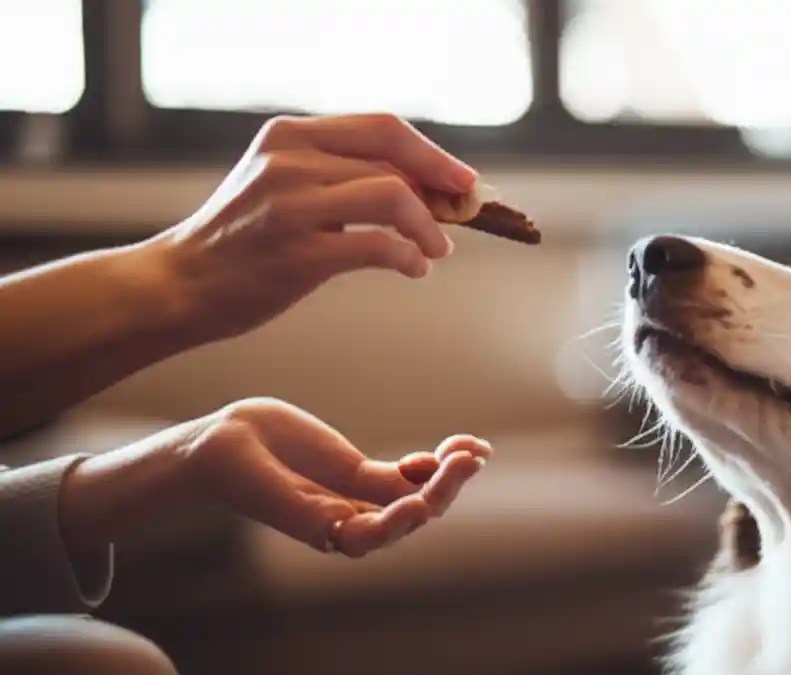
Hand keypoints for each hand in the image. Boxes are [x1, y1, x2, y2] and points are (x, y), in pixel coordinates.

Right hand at [60, 398, 491, 558]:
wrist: (219, 445)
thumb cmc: (231, 469)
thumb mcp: (263, 487)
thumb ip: (300, 511)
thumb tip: (336, 534)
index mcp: (323, 530)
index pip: (372, 535)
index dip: (398, 521)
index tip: (417, 500)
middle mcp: (348, 520)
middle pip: (407, 514)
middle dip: (441, 489)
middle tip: (467, 460)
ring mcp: (359, 496)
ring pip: (416, 492)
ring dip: (448, 474)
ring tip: (476, 450)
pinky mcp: (363, 473)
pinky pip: (407, 472)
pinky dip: (433, 462)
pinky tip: (456, 446)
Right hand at [156, 113, 477, 339]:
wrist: (181, 283)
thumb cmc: (244, 239)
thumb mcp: (281, 182)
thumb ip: (338, 173)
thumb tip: (425, 185)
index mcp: (289, 134)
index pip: (383, 127)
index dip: (433, 154)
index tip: (462, 180)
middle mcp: (289, 160)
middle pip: (395, 161)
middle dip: (439, 193)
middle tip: (457, 221)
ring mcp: (290, 205)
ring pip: (393, 196)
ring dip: (429, 227)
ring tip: (436, 249)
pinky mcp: (297, 253)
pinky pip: (378, 245)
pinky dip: (409, 256)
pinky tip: (414, 268)